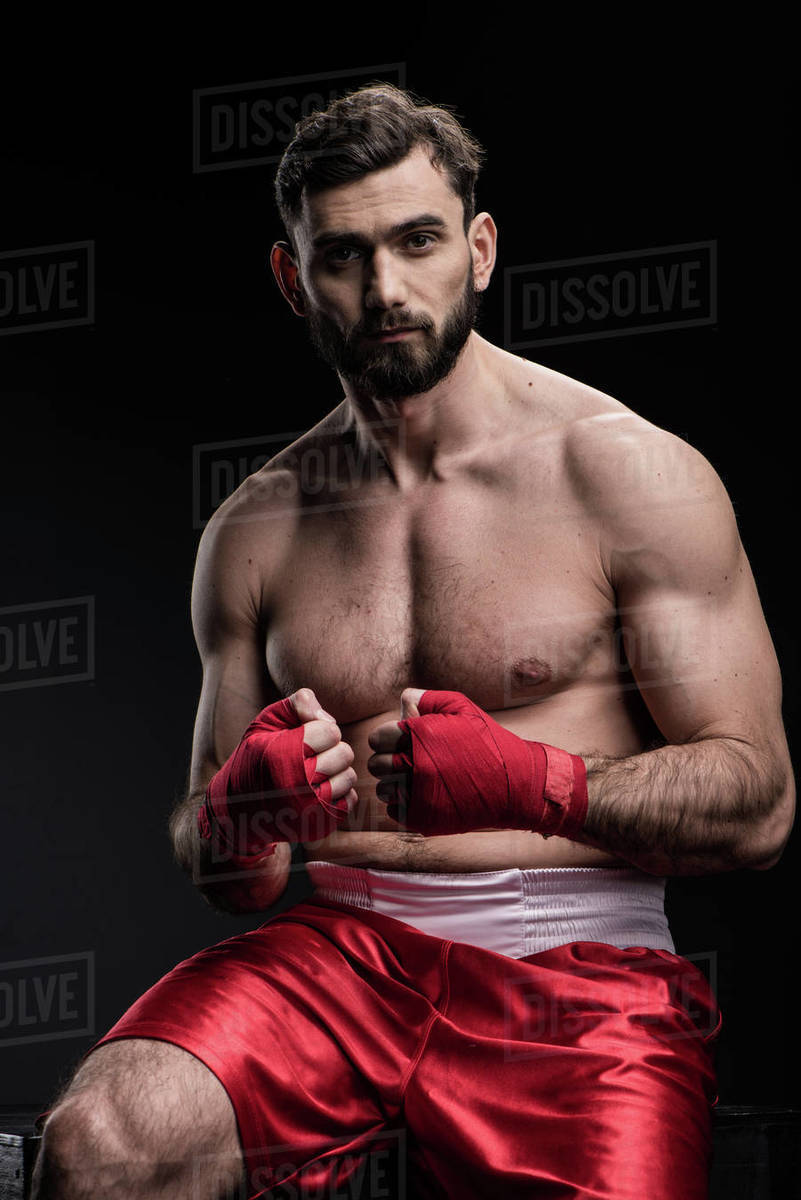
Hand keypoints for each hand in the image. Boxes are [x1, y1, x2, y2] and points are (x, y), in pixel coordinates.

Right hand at [199, 687, 357, 862]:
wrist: (236, 808)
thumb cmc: (254, 758)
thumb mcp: (265, 723)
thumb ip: (298, 704)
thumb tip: (328, 718)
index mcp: (281, 755)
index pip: (331, 732)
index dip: (321, 730)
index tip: (305, 737)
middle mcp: (295, 784)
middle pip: (344, 754)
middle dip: (331, 750)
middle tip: (310, 756)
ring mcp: (307, 809)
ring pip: (349, 777)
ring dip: (335, 772)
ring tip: (313, 773)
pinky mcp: (317, 825)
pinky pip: (350, 800)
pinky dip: (339, 793)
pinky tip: (318, 790)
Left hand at [368, 687, 587, 838]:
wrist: (515, 786)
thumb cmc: (488, 742)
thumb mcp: (463, 708)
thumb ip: (427, 699)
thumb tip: (403, 701)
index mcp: (421, 736)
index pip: (377, 739)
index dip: (386, 739)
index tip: (398, 742)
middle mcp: (417, 766)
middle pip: (376, 765)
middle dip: (387, 760)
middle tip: (407, 761)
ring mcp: (420, 795)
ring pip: (383, 790)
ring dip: (393, 784)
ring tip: (414, 778)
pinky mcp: (425, 819)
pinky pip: (394, 811)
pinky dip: (403, 804)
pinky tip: (424, 794)